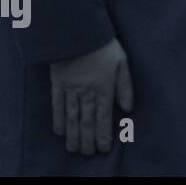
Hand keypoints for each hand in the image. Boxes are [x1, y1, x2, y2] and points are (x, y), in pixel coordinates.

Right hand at [49, 39, 133, 155]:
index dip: (103, 135)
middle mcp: (86, 92)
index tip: (103, 148)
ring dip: (74, 135)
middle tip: (88, 154)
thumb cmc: (103, 44)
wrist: (77, 30)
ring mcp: (70, 89)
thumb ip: (125, 86)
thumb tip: (128, 108)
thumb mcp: (122, 61)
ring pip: (72, 118)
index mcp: (104, 87)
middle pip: (86, 122)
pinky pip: (57, 107)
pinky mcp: (57, 84)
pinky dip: (59, 120)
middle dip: (88, 140)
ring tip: (75, 149)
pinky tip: (61, 131)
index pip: (103, 118)